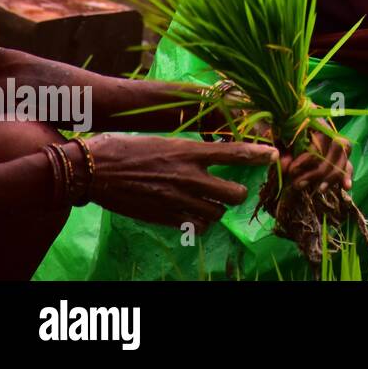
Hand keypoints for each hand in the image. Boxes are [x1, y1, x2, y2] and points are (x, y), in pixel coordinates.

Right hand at [86, 135, 276, 232]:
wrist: (92, 170)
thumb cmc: (124, 148)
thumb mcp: (162, 142)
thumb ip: (188, 152)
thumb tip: (207, 155)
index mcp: (189, 152)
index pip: (235, 152)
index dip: (259, 154)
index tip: (274, 155)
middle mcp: (188, 177)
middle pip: (236, 193)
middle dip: (238, 192)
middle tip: (231, 188)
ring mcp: (177, 200)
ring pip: (218, 213)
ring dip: (218, 208)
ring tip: (208, 201)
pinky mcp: (164, 217)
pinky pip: (195, 226)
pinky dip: (199, 222)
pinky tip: (191, 213)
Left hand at [279, 129, 353, 193]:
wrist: (280, 128)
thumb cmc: (278, 133)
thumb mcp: (275, 140)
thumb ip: (279, 151)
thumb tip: (285, 166)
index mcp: (314, 121)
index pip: (320, 140)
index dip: (308, 158)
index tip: (292, 171)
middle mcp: (328, 129)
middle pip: (336, 148)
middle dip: (320, 171)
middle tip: (299, 185)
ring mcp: (335, 142)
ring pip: (344, 156)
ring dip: (334, 175)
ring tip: (320, 190)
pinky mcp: (337, 155)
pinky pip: (348, 163)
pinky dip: (347, 175)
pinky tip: (346, 186)